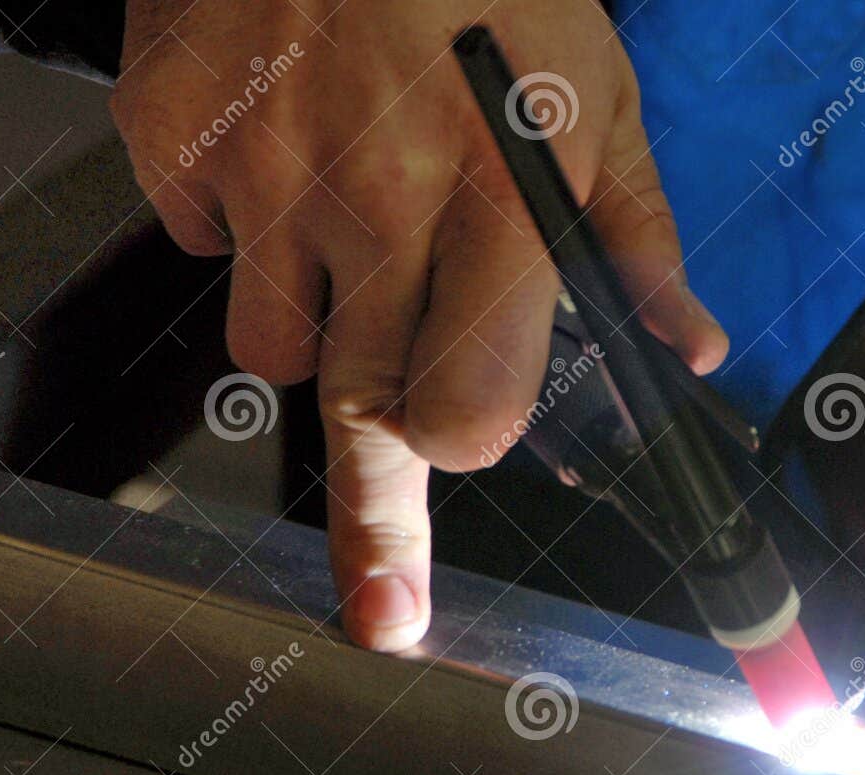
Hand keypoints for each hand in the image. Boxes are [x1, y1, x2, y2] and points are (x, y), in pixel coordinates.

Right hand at [112, 0, 726, 649]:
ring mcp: (263, 173)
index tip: (460, 469)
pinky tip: (285, 159)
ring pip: (273, 352)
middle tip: (384, 590)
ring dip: (317, 333)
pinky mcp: (174, 136)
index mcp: (498, 201)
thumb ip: (637, 237)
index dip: (463, 445)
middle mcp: (375, 202)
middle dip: (375, 492)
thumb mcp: (598, 94)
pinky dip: (245, 232)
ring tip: (352, 248)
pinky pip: (210, 251)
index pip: (465, 409)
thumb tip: (690, 347)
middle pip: (355, 417)